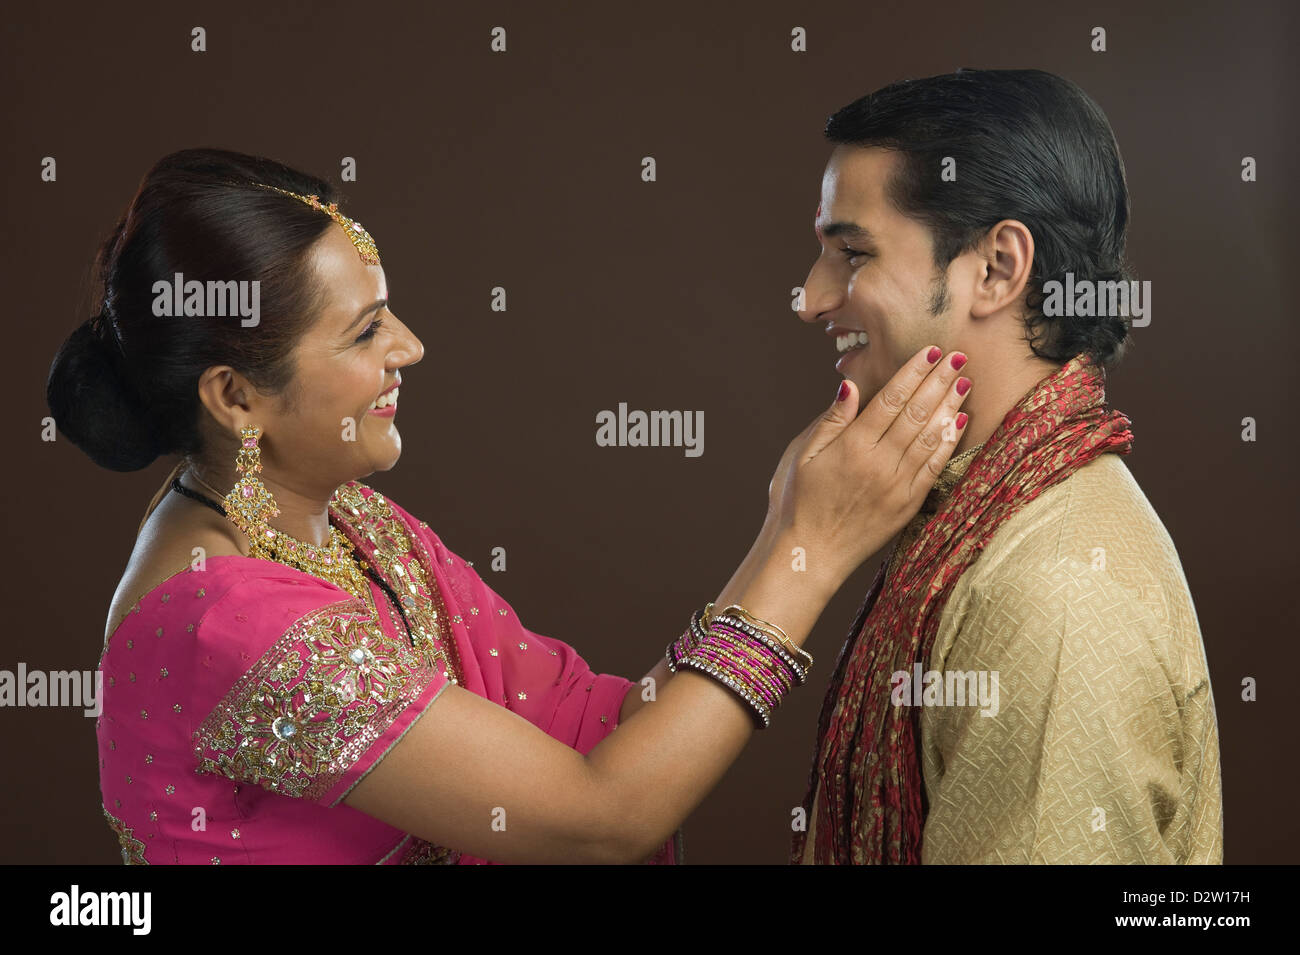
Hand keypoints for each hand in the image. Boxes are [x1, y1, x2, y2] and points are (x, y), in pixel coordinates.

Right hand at [764, 345, 971, 588]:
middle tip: (957, 356)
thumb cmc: (796, 503)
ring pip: (931, 436)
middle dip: (939, 381)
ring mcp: (897, 485)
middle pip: (917, 412)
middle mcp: (880, 463)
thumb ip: (831, 421)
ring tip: (963, 381)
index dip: (913, 372)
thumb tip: (850, 385)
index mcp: (853, 446)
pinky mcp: (907, 505)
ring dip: (950, 406)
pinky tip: (958, 422)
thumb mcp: (802, 455)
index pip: (891, 399)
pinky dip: (949, 442)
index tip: (930, 352)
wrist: (808, 555)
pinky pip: (934, 467)